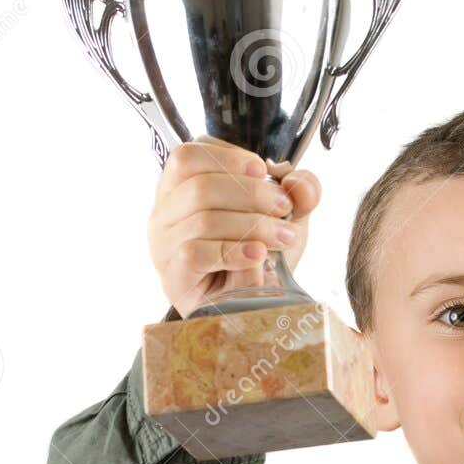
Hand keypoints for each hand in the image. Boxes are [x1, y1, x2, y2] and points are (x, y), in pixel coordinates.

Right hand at [147, 135, 321, 317]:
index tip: (262, 169)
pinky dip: (234, 251)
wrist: (251, 307)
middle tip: (283, 206)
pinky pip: (196, 253)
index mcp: (182, 188)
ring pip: (202, 220)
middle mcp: (165, 213)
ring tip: (283, 236)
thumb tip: (299, 182)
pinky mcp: (173, 275)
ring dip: (252, 225)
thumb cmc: (258, 254)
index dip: (227, 157)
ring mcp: (164, 246)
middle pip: (200, 186)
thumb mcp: (284, 217)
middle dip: (251, 193)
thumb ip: (298, 193)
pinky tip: (258, 255)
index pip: (189, 156)